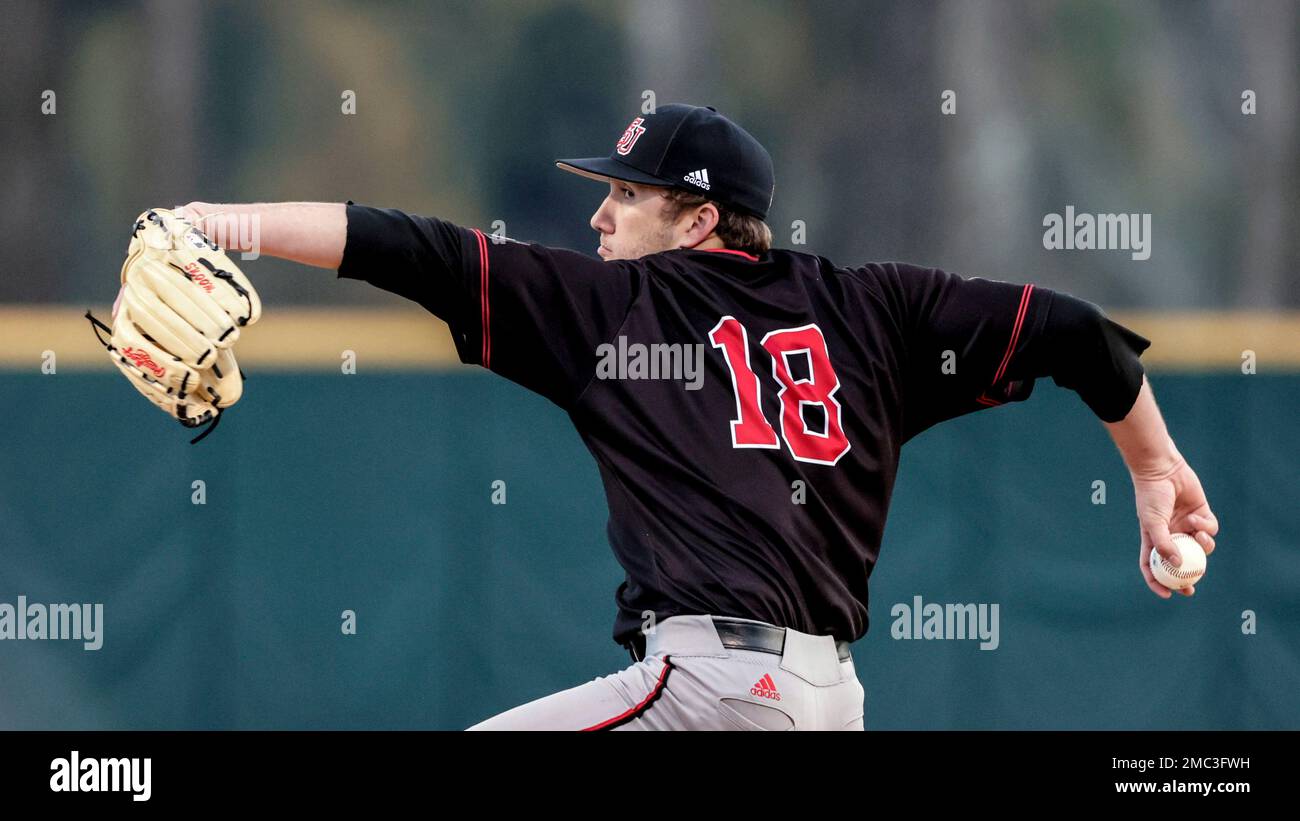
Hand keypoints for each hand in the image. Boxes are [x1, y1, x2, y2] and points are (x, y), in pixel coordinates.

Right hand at [1130, 456, 1217, 598]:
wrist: (1162, 470)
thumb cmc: (1151, 496)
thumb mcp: (1152, 523)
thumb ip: (1164, 544)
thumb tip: (1177, 565)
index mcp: (1154, 539)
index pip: (1154, 566)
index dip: (1159, 582)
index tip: (1168, 594)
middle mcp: (1171, 535)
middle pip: (1181, 562)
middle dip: (1187, 577)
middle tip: (1191, 588)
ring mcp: (1187, 526)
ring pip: (1200, 547)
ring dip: (1203, 547)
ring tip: (1199, 537)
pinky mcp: (1201, 515)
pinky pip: (1209, 529)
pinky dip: (1206, 527)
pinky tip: (1197, 517)